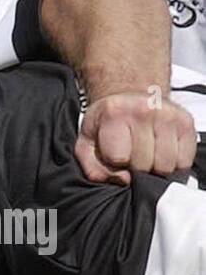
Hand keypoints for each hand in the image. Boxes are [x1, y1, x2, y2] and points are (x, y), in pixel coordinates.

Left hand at [76, 89, 196, 185]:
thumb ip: (93, 168)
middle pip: (144, 165)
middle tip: (131, 156)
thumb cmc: (106, 123)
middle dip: (135, 168)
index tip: (115, 156)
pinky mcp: (186, 122)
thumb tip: (122, 179)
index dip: (116, 164)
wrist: (128, 95)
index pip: (120, 158)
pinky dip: (173, 164)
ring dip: (155, 167)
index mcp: (114, 114)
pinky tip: (161, 154)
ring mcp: (169, 116)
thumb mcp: (87, 144)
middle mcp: (144, 111)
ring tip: (147, 155)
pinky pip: (184, 160)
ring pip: (166, 165)